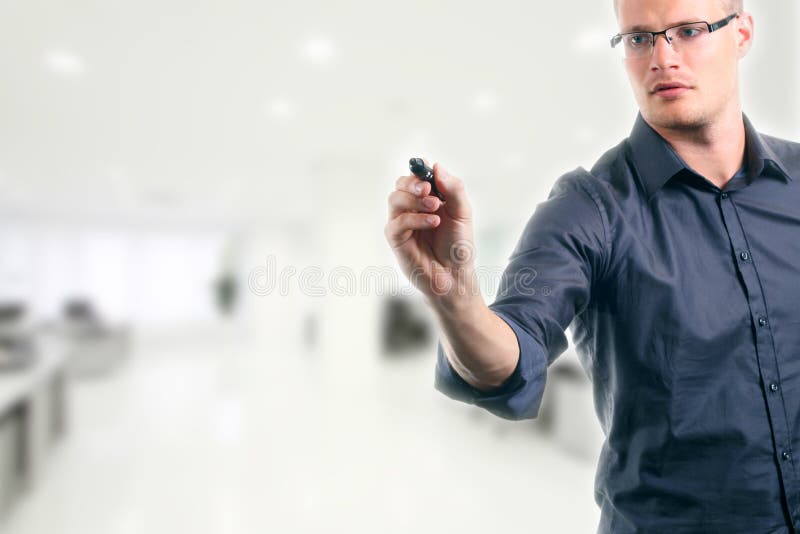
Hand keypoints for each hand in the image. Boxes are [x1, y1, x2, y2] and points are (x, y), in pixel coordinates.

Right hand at [385, 161, 477, 304]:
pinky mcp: (396, 239)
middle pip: (401, 183)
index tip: (428, 171)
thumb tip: (437, 167)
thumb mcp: (463, 213)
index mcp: (429, 198)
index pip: (418, 176)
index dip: (420, 169)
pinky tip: (432, 223)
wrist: (455, 276)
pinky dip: (414, 218)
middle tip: (428, 189)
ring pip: (394, 198)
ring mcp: (403, 223)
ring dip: (414, 199)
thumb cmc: (458, 246)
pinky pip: (396, 222)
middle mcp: (413, 208)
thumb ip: (453, 189)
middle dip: (413, 182)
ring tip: (434, 208)